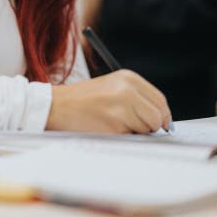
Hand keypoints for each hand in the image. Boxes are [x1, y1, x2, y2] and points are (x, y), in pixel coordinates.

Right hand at [46, 69, 171, 133]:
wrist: (55, 106)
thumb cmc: (81, 100)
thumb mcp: (112, 87)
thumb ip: (136, 98)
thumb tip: (161, 119)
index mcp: (128, 78)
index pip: (159, 99)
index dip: (162, 115)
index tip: (160, 124)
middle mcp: (128, 89)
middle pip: (158, 116)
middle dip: (150, 126)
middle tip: (132, 126)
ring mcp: (122, 107)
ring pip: (147, 129)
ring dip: (134, 132)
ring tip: (112, 123)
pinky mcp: (115, 125)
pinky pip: (131, 138)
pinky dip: (122, 138)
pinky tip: (105, 128)